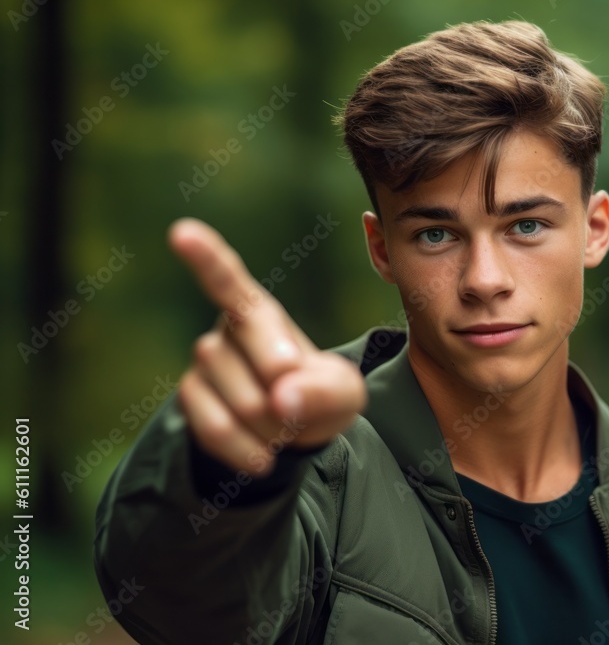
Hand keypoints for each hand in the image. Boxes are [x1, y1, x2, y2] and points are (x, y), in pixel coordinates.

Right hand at [169, 218, 366, 475]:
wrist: (294, 430)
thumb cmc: (321, 394)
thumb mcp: (344, 393)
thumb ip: (325, 391)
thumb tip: (282, 398)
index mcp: (260, 312)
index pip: (230, 282)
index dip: (207, 258)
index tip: (182, 233)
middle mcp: (224, 330)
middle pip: (259, 363)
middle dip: (291, 389)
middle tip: (301, 401)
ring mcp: (203, 365)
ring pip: (245, 402)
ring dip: (276, 425)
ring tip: (285, 422)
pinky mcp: (191, 400)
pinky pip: (218, 430)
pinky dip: (248, 449)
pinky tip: (263, 457)